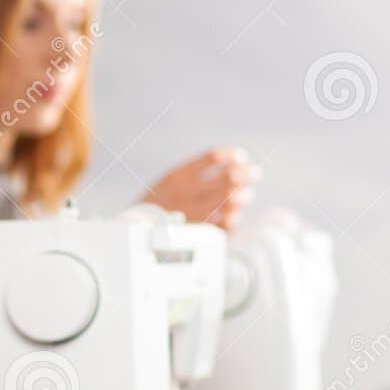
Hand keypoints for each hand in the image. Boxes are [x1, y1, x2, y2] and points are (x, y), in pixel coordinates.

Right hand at [141, 148, 260, 229]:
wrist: (135, 232)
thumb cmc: (155, 204)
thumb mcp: (167, 181)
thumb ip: (194, 172)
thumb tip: (228, 164)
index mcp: (177, 177)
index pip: (212, 159)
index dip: (231, 156)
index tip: (239, 157)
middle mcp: (186, 194)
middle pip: (227, 179)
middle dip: (245, 174)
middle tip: (254, 173)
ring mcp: (193, 213)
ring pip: (230, 203)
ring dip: (243, 197)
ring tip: (246, 195)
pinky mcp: (197, 232)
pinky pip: (224, 226)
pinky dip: (233, 219)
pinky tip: (234, 215)